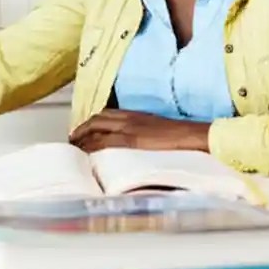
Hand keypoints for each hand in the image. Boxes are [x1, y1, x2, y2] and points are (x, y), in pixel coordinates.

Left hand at [68, 109, 210, 152]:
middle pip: (97, 119)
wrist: (194, 136)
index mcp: (136, 115)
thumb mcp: (159, 130)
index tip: (83, 131)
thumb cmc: (181, 136)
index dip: (92, 122)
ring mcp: (130, 127)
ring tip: (75, 147)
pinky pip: (105, 141)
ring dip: (83, 137)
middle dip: (82, 128)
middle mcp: (129, 118)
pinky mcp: (132, 139)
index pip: (107, 114)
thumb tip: (138, 143)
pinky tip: (86, 153)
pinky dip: (93, 146)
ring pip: (97, 128)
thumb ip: (144, 133)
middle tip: (73, 140)